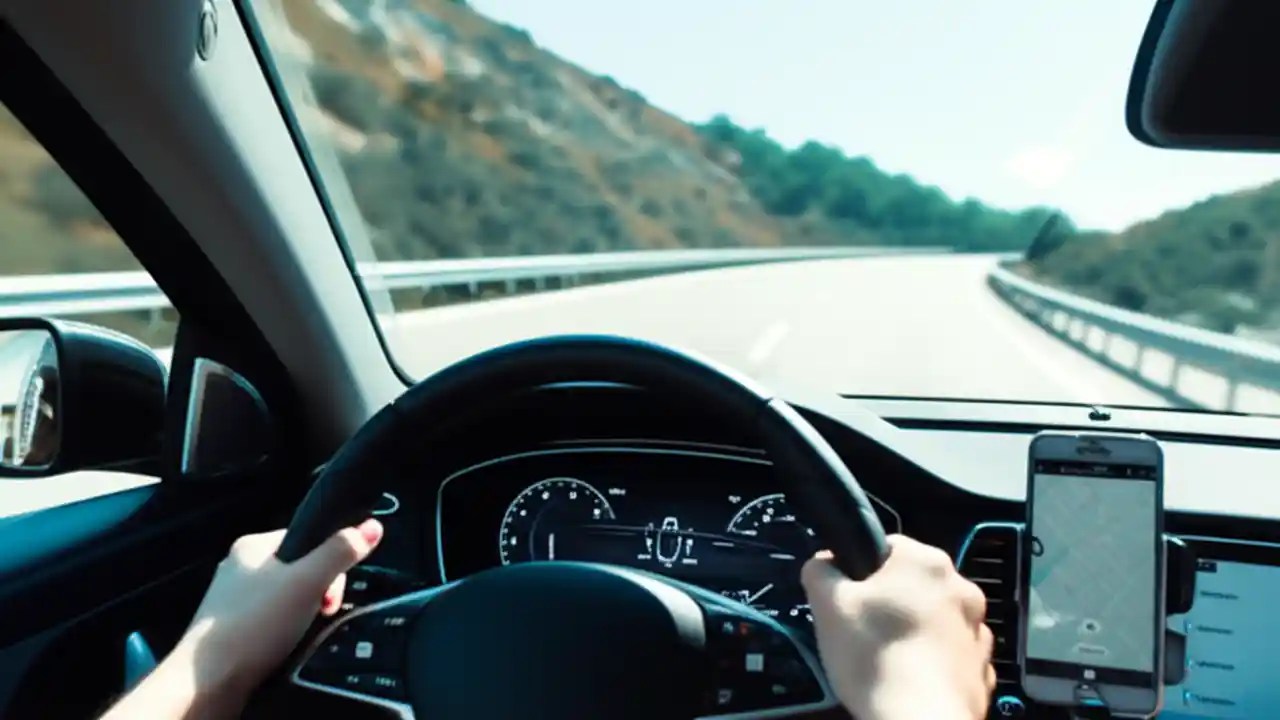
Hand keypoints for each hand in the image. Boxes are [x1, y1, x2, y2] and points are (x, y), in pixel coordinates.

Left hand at [178, 520, 384, 699]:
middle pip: (300, 569)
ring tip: (301, 632)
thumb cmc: (254, 625)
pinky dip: (284, 631)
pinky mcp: (229, 629)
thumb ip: (341, 551)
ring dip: (304, 613)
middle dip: (319, 591)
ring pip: (287, 597)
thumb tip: (372, 526)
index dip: (331, 561)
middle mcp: (239, 568)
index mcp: (254, 545)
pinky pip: (271, 620)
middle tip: (320, 612)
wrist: (208, 681)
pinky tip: (283, 644)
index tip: (333, 590)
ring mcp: (232, 600)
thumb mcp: (309, 581)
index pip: (308, 538)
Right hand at [802, 535, 994, 719]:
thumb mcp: (827, 605)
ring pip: (936, 619)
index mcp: (925, 561)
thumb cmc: (874, 655)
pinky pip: (953, 654)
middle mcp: (961, 587)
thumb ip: (820, 571)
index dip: (863, 571)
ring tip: (889, 660)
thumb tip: (823, 564)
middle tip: (863, 630)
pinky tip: (913, 679)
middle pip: (914, 584)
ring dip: (917, 631)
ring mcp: (978, 629)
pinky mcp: (984, 667)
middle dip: (891, 602)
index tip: (850, 598)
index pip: (888, 547)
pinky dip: (935, 662)